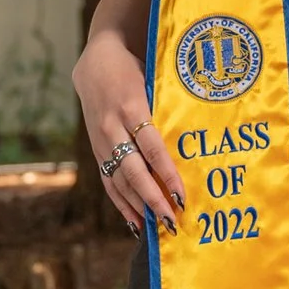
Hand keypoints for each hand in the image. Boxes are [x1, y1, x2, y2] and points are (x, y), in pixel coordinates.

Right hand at [72, 33, 186, 235]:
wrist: (95, 61)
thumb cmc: (135, 68)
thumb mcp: (151, 80)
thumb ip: (166, 108)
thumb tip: (193, 137)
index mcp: (131, 107)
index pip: (152, 148)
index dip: (167, 174)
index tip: (182, 196)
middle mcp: (113, 127)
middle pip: (134, 171)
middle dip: (152, 198)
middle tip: (170, 220)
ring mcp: (101, 140)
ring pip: (119, 180)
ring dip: (137, 206)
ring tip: (155, 228)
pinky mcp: (96, 149)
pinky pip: (108, 180)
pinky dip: (121, 202)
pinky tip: (134, 221)